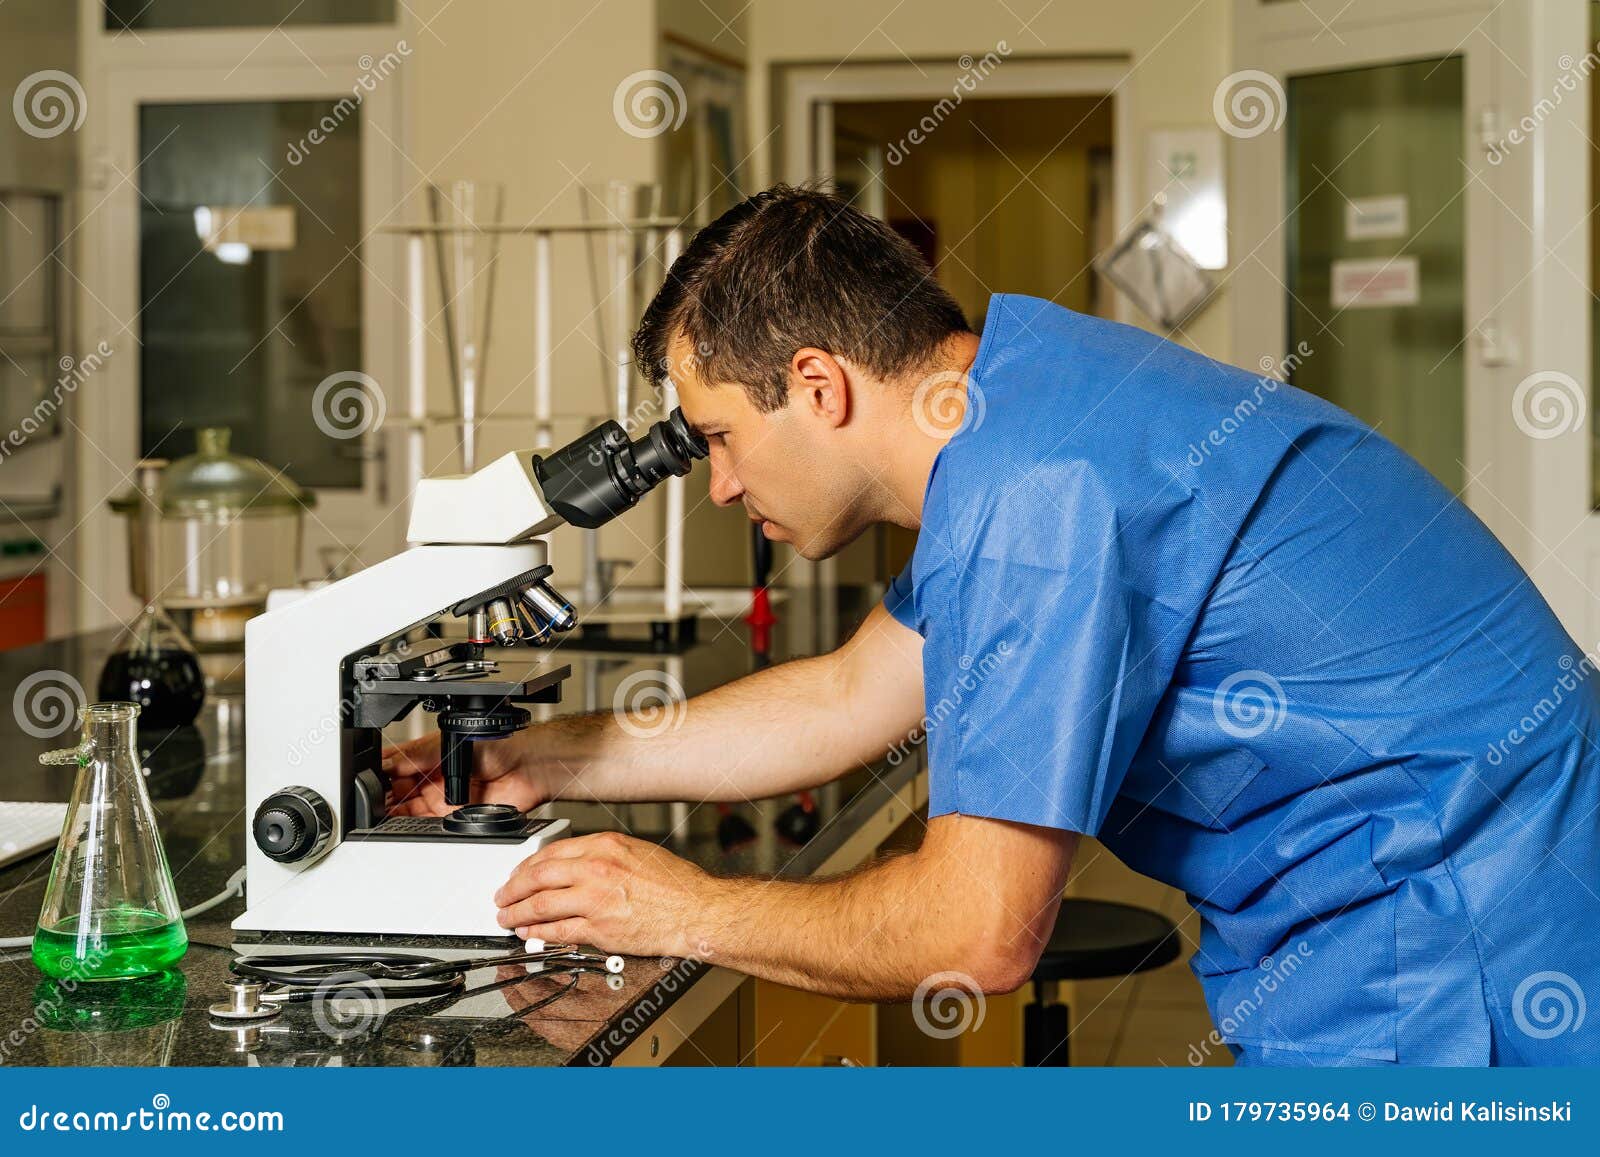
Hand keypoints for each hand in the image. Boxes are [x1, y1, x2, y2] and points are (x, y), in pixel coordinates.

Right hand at [381, 730, 544, 815]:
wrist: (527, 766)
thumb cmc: (497, 743)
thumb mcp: (446, 744)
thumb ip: (414, 756)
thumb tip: (385, 763)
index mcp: (431, 757)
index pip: (397, 768)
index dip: (380, 776)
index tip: (364, 783)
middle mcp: (437, 778)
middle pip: (400, 793)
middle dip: (383, 798)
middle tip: (368, 803)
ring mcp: (446, 798)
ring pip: (411, 811)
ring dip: (395, 814)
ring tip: (379, 815)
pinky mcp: (457, 817)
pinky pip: (430, 826)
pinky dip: (414, 827)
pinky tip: (402, 823)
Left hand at [493, 831, 715, 959]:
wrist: (696, 910)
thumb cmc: (675, 885)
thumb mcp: (636, 852)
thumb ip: (603, 855)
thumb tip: (574, 865)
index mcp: (605, 846)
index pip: (551, 852)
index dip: (526, 865)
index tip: (518, 873)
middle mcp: (597, 869)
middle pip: (537, 876)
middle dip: (512, 888)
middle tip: (502, 896)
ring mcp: (596, 899)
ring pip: (541, 904)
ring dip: (517, 913)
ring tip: (507, 918)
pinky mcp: (599, 928)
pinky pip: (558, 931)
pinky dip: (537, 933)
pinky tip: (529, 934)